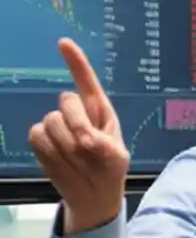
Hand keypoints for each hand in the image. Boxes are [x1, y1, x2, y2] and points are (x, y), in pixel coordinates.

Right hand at [28, 39, 129, 233]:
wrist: (93, 194)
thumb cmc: (109, 170)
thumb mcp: (115, 158)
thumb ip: (102, 144)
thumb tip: (83, 139)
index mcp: (99, 111)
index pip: (87, 81)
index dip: (76, 62)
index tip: (64, 42)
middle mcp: (76, 113)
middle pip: (66, 102)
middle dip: (77, 124)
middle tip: (88, 148)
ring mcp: (57, 125)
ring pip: (51, 122)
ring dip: (65, 144)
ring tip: (79, 161)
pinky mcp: (41, 139)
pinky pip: (37, 138)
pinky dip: (50, 153)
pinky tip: (64, 163)